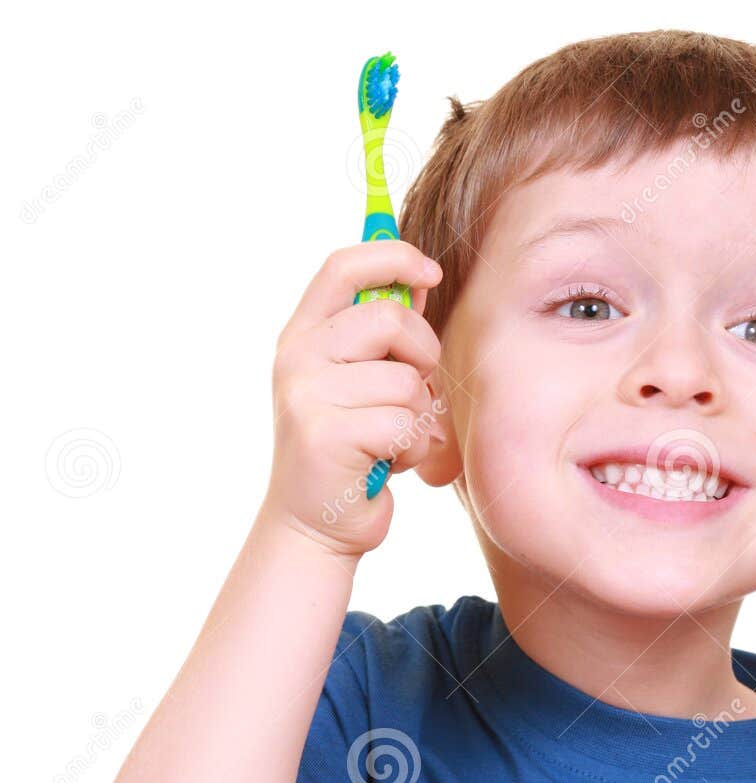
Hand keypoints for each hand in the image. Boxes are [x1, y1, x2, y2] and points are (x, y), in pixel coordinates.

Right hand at [264, 242, 443, 556]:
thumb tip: (418, 279)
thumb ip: (384, 336)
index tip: (430, 271)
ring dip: (419, 416)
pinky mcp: (326, 435)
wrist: (313, 526)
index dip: (393, 256)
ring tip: (391, 440)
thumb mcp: (362, 383)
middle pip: (389, 319)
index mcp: (303, 335)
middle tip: (413, 392)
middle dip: (423, 353)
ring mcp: (307, 395)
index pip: (342, 267)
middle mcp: (297, 358)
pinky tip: (389, 464)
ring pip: (406, 380)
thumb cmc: (353, 452)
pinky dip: (413, 449)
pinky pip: (405, 424)